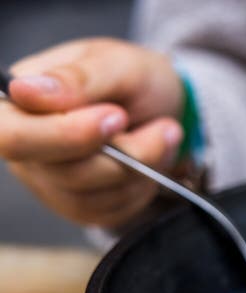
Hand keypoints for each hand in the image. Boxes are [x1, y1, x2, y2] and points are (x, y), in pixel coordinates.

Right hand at [1, 38, 184, 227]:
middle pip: (63, 173)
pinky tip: (154, 159)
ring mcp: (52, 183)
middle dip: (125, 153)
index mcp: (17, 105)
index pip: (12, 136)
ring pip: (95, 196)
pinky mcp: (82, 207)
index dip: (65, 135)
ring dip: (143, 168)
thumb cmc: (133, 80)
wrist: (163, 110)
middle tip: (164, 127)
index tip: (116, 117)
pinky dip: (144, 185)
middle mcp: (27, 149)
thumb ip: (76, 78)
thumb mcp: (116, 63)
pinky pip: (114, 209)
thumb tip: (23, 90)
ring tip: (165, 133)